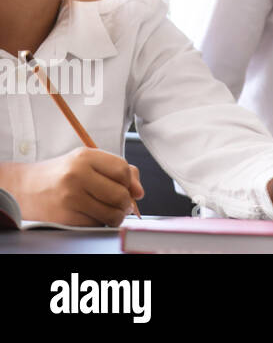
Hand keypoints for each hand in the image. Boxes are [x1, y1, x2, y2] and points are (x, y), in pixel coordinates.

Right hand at [10, 148, 143, 226]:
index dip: (130, 183)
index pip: (122, 170)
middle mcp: (77, 176)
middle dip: (126, 203)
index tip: (129, 189)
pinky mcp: (65, 218)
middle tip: (122, 205)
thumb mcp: (87, 162)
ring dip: (116, 216)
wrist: (25, 188)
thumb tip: (139, 192)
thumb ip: (118, 171)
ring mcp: (70, 198)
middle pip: (120, 195)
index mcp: (85, 157)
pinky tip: (90, 215)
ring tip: (109, 211)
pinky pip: (95, 224)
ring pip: (111, 214)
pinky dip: (98, 223)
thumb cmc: (62, 174)